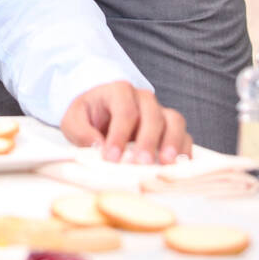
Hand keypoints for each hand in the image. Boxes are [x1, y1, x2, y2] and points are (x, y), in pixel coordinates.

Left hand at [61, 82, 191, 163]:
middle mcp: (143, 98)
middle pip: (152, 116)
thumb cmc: (88, 115)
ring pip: (174, 121)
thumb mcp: (74, 120)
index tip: (112, 158)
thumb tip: (98, 148)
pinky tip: (178, 168)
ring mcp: (159, 112)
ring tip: (166, 164)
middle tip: (141, 164)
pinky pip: (184, 135)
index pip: (124, 111)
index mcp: (118, 91)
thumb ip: (82, 132)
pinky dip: (184, 151)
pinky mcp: (169, 128)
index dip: (119, 135)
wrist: (99, 111)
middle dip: (147, 141)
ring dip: (172, 143)